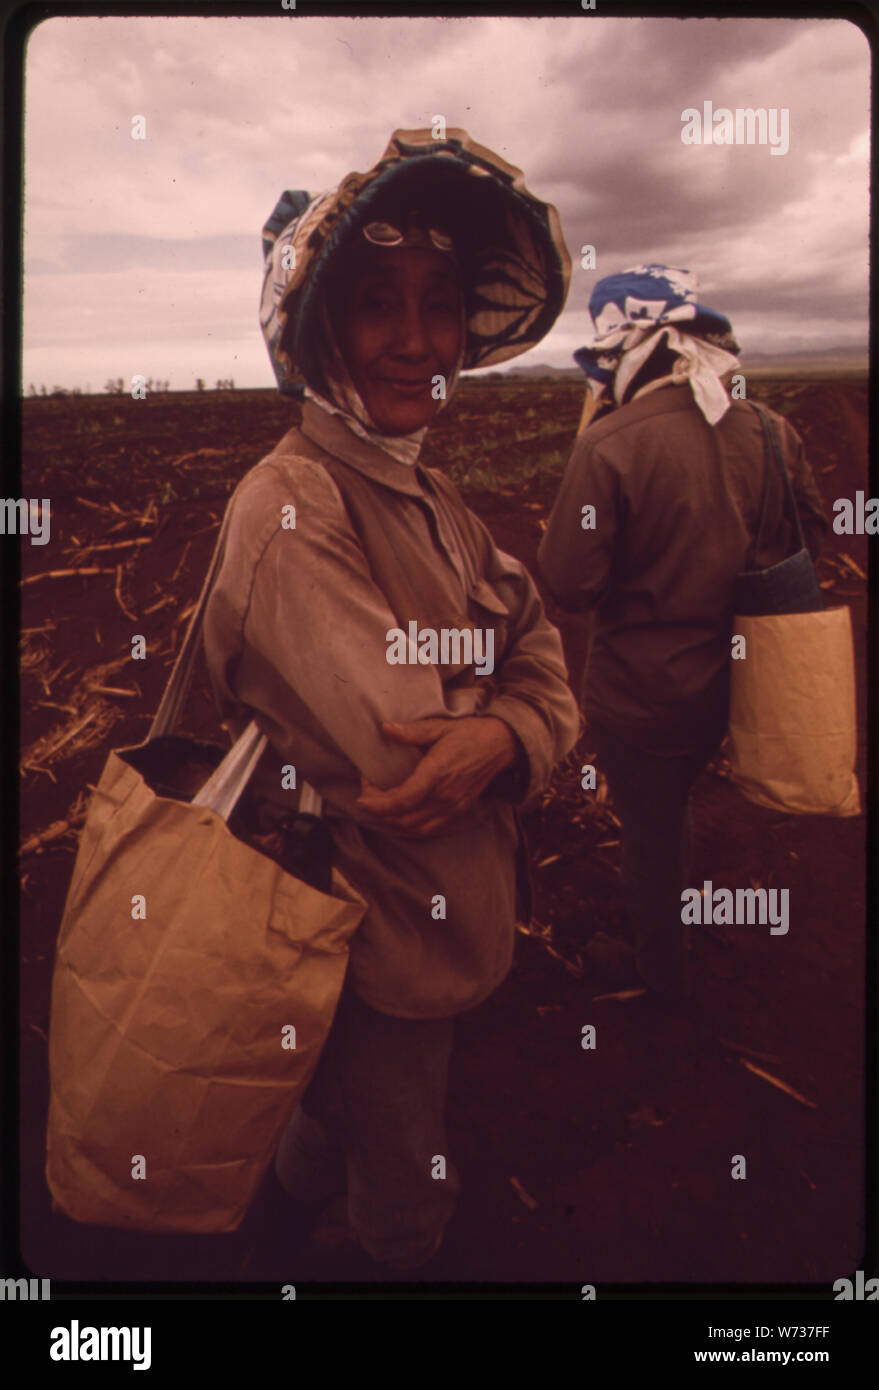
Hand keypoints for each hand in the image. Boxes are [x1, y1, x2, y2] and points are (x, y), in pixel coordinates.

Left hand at [355, 715, 518, 837]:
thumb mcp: (439, 727)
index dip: (379, 804)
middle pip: (405, 817)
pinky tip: (399, 817)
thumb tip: (385, 729)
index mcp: (438, 773)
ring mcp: (454, 807)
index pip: (404, 800)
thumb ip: (411, 732)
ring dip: (393, 821)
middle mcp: (446, 796)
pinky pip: (430, 828)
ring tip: (379, 806)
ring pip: (415, 827)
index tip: (362, 798)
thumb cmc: (469, 733)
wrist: (500, 745)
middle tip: (366, 796)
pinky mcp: (459, 811)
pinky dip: (410, 827)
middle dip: (380, 811)